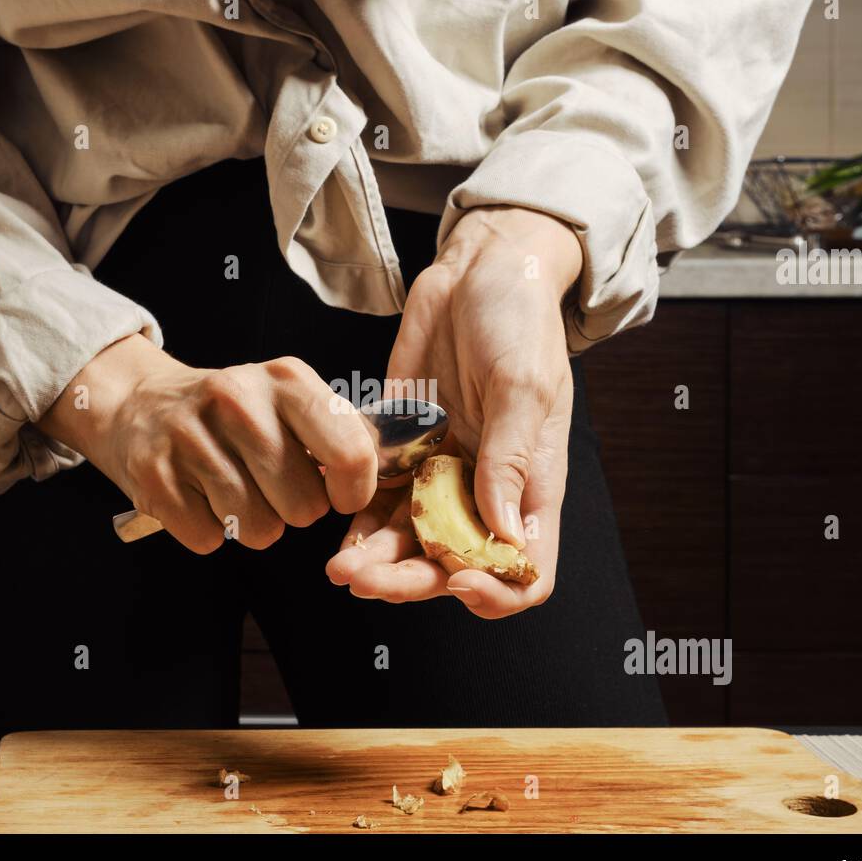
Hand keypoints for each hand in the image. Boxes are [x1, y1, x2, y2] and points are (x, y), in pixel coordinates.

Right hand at [37, 334, 376, 551]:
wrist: (140, 403)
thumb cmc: (233, 412)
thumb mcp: (288, 399)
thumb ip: (339, 430)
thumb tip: (390, 468)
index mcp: (286, 380)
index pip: (351, 453)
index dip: (356, 492)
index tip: (341, 496)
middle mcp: (238, 401)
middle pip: (304, 506)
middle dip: (295, 510)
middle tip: (271, 486)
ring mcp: (190, 437)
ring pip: (258, 530)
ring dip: (253, 524)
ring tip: (234, 490)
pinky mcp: (153, 476)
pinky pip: (210, 539)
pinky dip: (209, 531)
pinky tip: (199, 497)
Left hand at [327, 206, 581, 616]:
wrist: (479, 270)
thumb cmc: (520, 320)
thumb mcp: (524, 385)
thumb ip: (508, 459)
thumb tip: (502, 534)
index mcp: (530, 486)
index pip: (525, 570)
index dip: (495, 590)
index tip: (458, 581)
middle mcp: (485, 489)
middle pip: (452, 565)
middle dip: (411, 580)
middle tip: (365, 579)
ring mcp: (441, 470)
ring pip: (407, 539)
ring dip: (375, 559)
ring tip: (340, 566)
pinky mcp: (402, 446)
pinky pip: (376, 496)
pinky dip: (355, 518)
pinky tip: (331, 525)